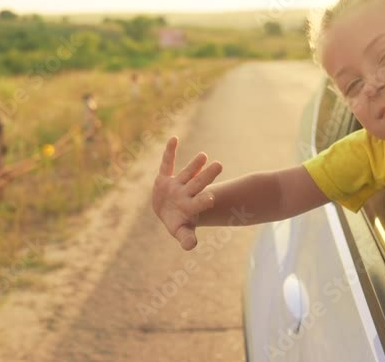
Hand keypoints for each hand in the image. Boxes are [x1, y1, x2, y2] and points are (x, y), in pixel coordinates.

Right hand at [152, 136, 223, 250]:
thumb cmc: (178, 223)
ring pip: (188, 172)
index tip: (211, 198)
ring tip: (204, 155)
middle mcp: (186, 193)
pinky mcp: (165, 178)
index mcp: (190, 206)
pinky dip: (170, 151)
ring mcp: (177, 185)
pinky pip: (167, 163)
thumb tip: (191, 246)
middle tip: (219, 165)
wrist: (168, 211)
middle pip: (198, 183)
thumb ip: (186, 237)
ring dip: (195, 164)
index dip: (203, 200)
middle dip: (207, 175)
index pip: (199, 202)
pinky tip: (174, 138)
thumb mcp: (179, 231)